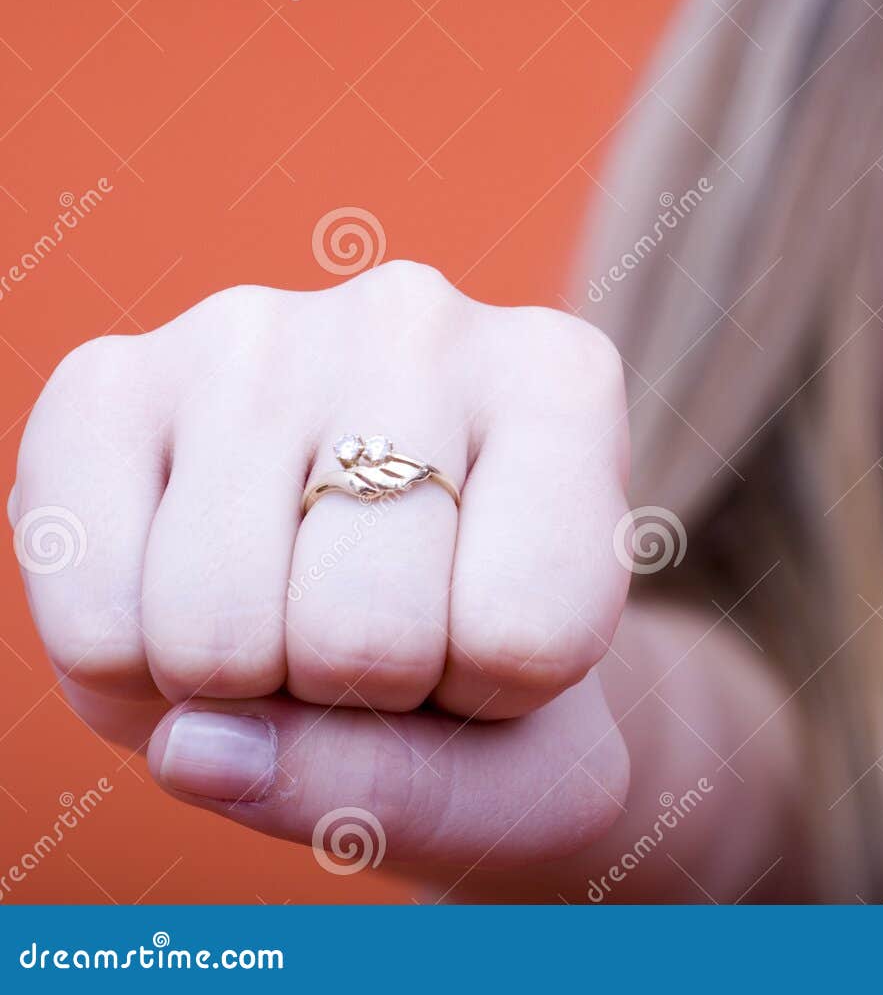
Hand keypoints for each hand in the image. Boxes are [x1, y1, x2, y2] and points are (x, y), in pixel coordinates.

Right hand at [10, 261, 631, 866]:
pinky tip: (193, 595)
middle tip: (380, 633)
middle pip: (364, 635)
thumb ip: (402, 791)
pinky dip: (130, 674)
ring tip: (290, 610)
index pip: (527, 635)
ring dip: (244, 689)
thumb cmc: (482, 676)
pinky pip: (91, 612)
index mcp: (561, 384)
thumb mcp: (518, 767)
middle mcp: (416, 321)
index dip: (494, 697)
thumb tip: (195, 743)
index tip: (494, 640)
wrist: (385, 600)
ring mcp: (254, 334)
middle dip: (361, 697)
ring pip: (217, 629)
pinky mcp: (109, 379)